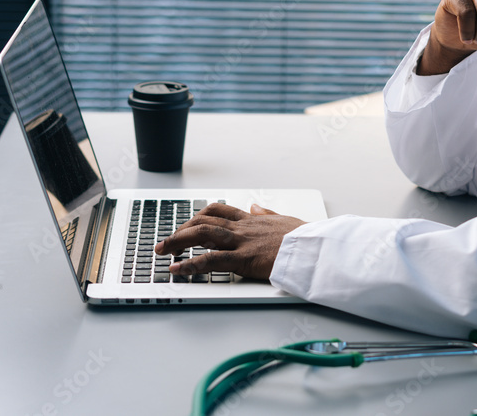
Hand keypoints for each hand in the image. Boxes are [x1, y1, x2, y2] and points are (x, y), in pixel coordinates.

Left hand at [153, 203, 303, 279]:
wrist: (315, 247)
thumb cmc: (305, 237)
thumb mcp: (285, 220)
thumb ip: (267, 214)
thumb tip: (255, 207)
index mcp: (252, 220)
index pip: (218, 211)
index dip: (198, 217)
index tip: (186, 226)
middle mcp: (243, 227)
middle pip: (203, 220)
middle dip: (180, 230)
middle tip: (166, 241)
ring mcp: (241, 242)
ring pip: (202, 234)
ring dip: (177, 241)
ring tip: (161, 250)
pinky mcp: (243, 259)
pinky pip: (210, 260)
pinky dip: (190, 264)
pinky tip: (177, 270)